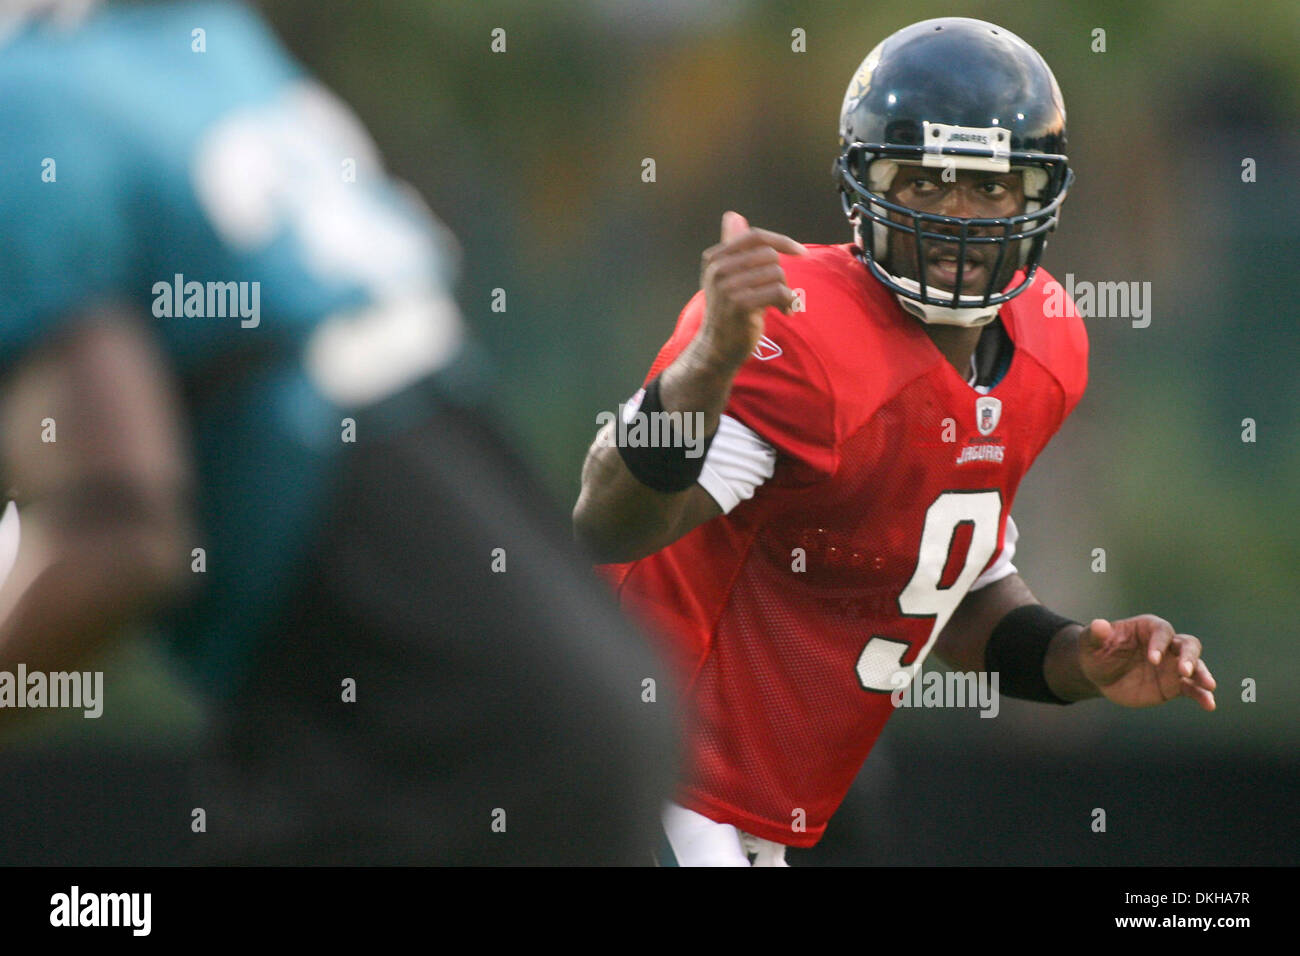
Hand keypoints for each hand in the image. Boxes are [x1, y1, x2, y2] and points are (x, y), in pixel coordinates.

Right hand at [698, 212, 805, 368]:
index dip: (781, 241)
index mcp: (714, 258)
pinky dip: (788, 302)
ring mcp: (726, 287)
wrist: (717, 348)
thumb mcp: (727, 275)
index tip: (802, 253)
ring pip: (776, 272)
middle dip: (782, 273)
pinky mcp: (739, 305)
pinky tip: (785, 312)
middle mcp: (717, 269)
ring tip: (782, 305)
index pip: (754, 236)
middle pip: (768, 254)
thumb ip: (732, 246)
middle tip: (780, 293)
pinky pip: (778, 291)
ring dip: (786, 290)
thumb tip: (732, 215)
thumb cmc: (727, 311)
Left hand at [1077, 615, 1215, 710]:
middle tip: (1185, 671)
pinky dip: (1202, 695)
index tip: (1152, 659)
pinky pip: (1192, 688)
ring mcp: (1172, 665)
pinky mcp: (1174, 685)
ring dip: (1202, 674)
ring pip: (1195, 665)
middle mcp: (1165, 644)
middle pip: (1187, 644)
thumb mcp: (1090, 643)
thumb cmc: (1095, 652)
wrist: (1099, 676)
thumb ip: (1096, 634)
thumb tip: (1099, 625)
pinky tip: (1209, 704)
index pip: (1162, 631)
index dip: (1159, 643)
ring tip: (1208, 686)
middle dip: (1189, 656)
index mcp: (1147, 628)